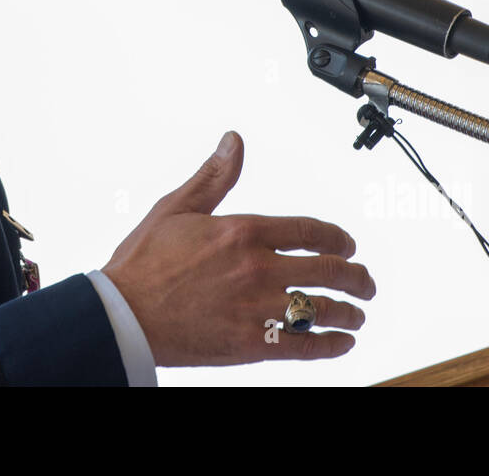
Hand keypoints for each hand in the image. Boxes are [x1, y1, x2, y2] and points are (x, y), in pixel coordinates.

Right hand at [102, 130, 375, 367]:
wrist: (123, 315)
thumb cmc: (143, 262)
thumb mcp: (177, 208)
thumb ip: (214, 177)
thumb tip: (233, 142)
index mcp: (242, 232)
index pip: (310, 232)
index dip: (338, 239)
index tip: (348, 245)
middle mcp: (257, 269)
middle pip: (328, 270)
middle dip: (356, 277)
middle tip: (365, 281)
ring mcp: (257, 309)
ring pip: (322, 309)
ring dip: (349, 312)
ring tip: (357, 315)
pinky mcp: (251, 344)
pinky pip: (304, 345)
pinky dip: (329, 344)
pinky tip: (340, 342)